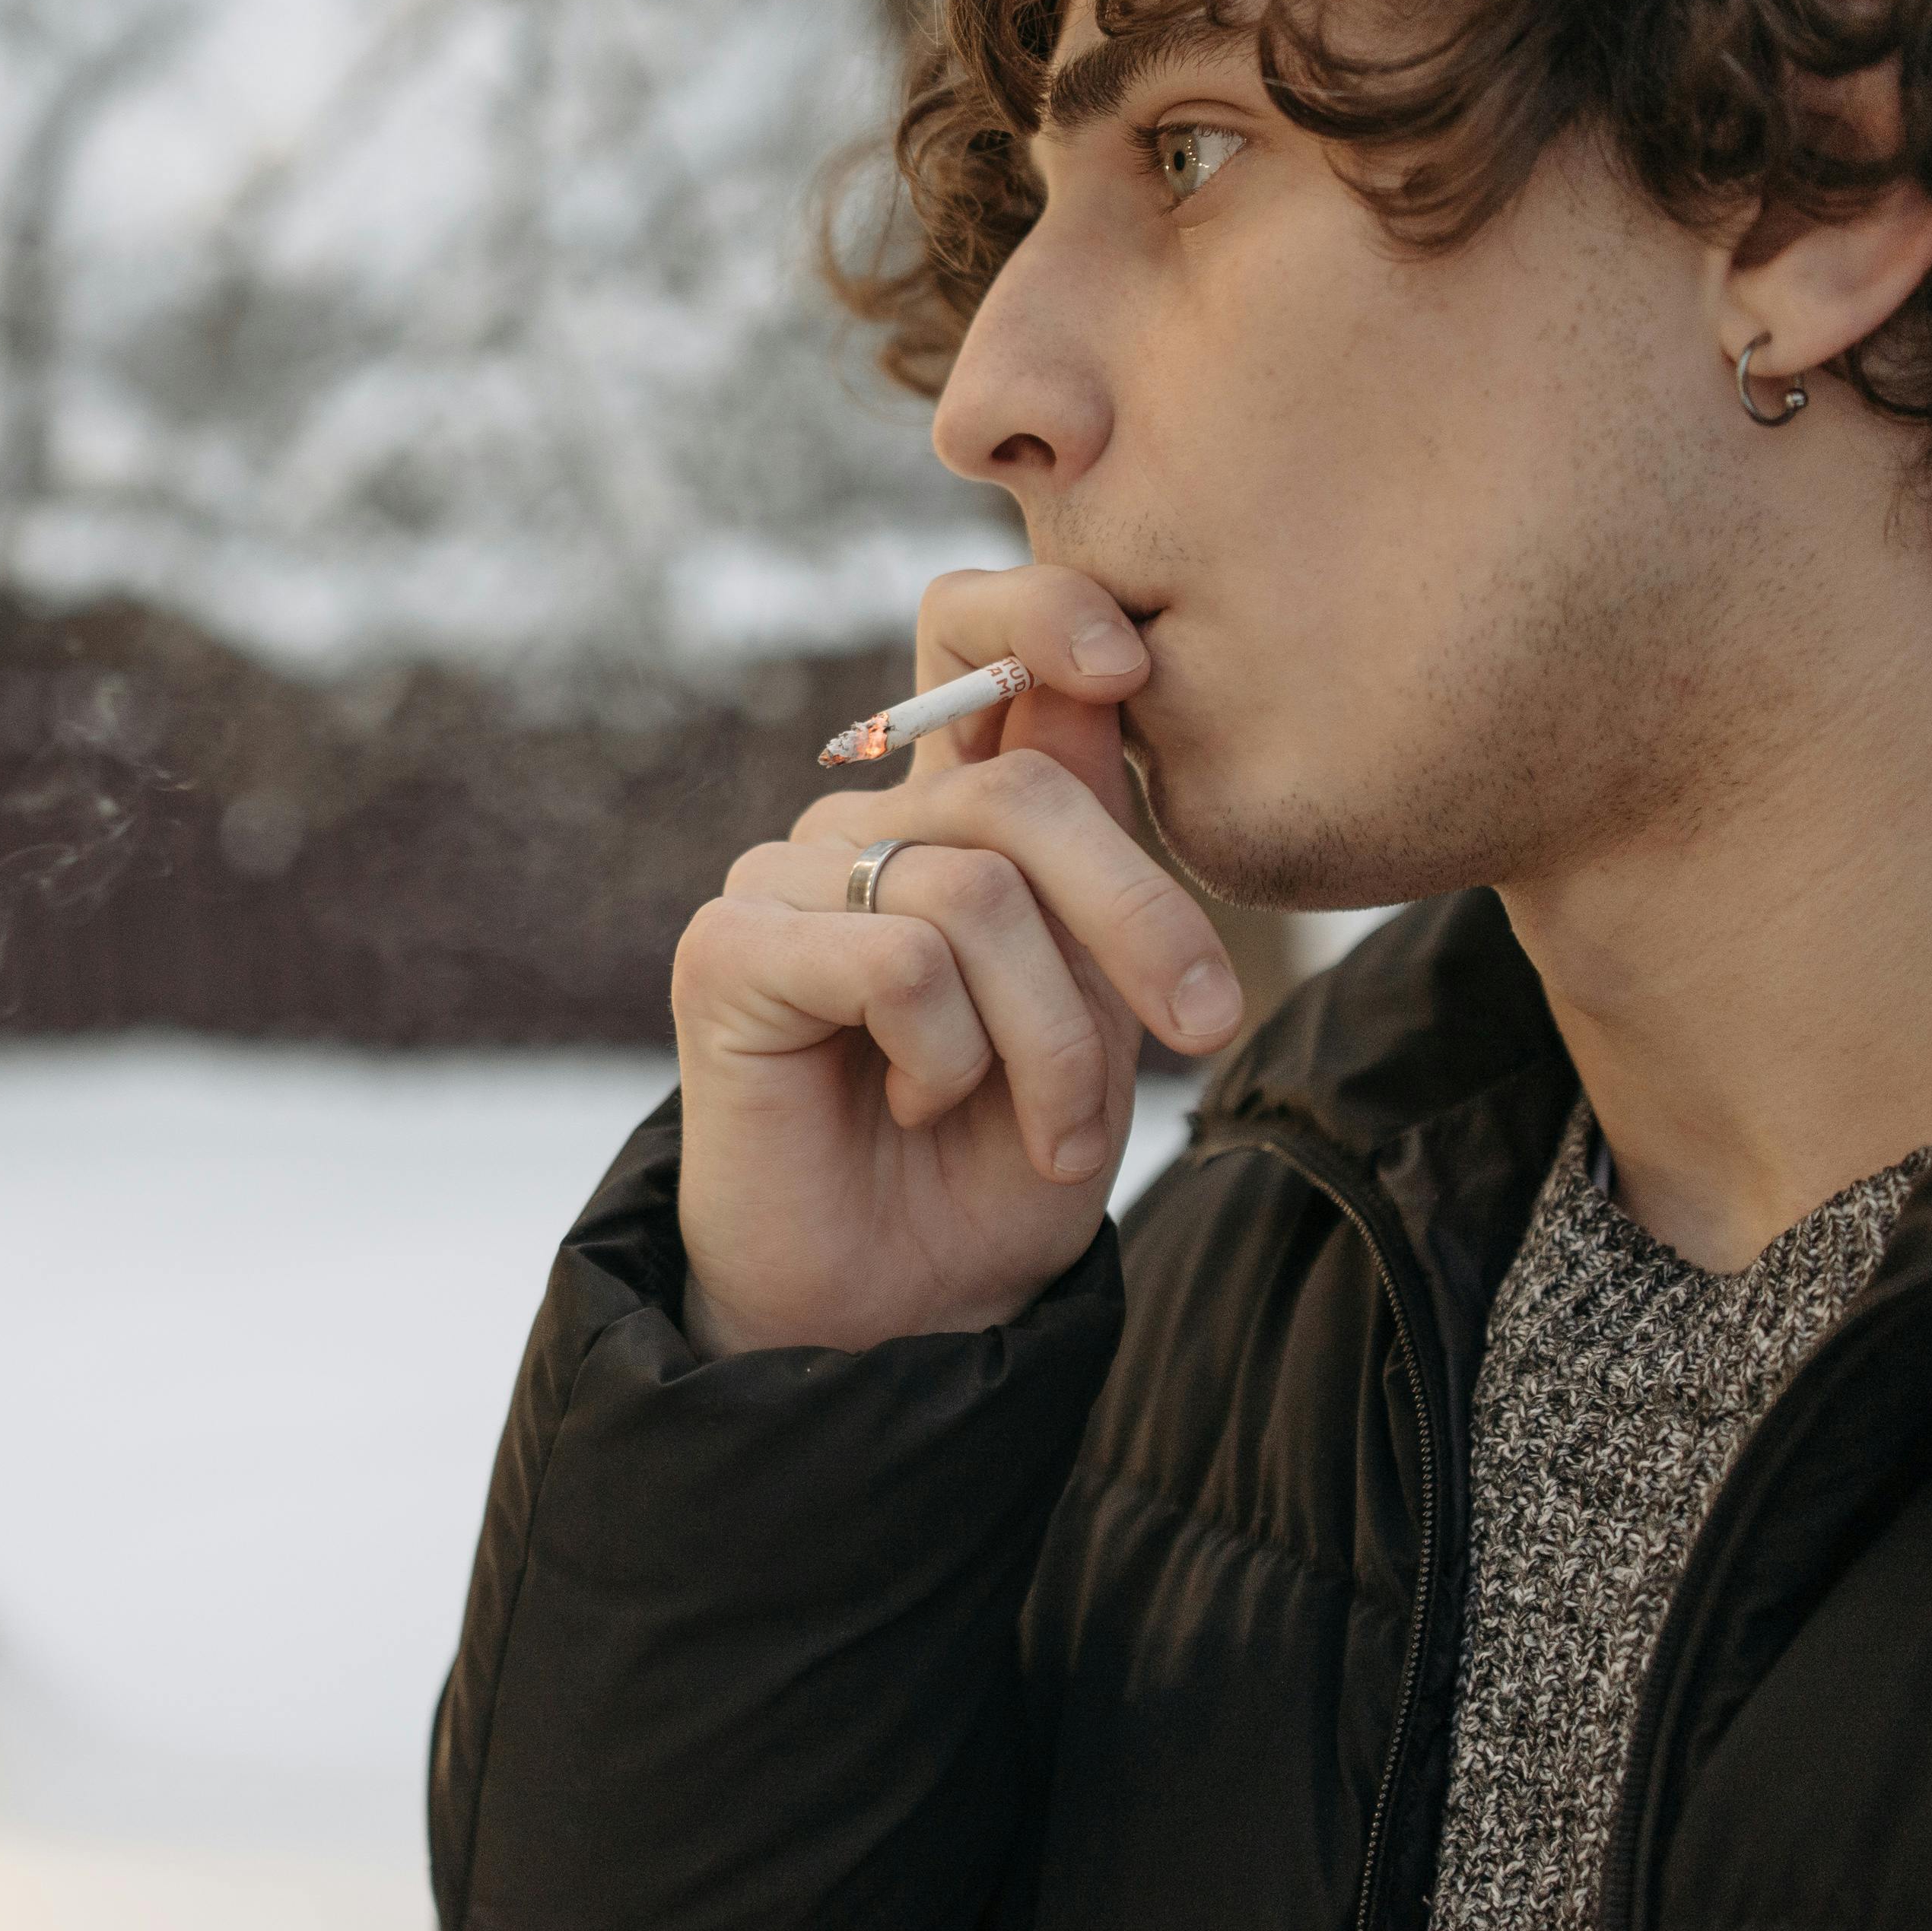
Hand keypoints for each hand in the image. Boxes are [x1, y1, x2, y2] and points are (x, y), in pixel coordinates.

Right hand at [671, 565, 1244, 1355]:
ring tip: (1040, 1133)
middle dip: (1140, 914)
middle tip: (1204, 1029)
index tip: (1130, 668)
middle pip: (1019, 789)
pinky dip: (948, 1056)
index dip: (1044, 610)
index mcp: (948, 814)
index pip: (971, 639)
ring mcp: (782, 881)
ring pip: (974, 891)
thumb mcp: (1098, 1012)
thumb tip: (1092, 690)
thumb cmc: (997, 1170)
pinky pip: (897, 960)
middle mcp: (859, 824)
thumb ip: (1093, 863)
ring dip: (1048, 1038)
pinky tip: (918, 1102)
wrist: (897, 1320)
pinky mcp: (727, 949)